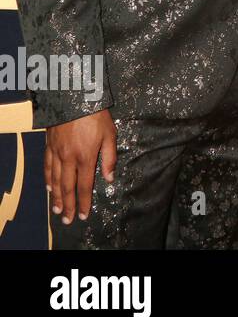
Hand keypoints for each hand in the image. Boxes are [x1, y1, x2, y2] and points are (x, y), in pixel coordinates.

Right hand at [44, 109, 115, 223]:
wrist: (73, 97)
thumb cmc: (95, 115)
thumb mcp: (110, 134)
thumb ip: (109, 158)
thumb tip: (109, 178)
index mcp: (85, 157)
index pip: (84, 186)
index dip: (84, 202)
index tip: (83, 215)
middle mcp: (68, 158)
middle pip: (67, 187)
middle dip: (68, 205)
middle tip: (67, 219)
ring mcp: (56, 152)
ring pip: (55, 180)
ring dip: (56, 197)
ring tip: (58, 209)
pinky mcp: (49, 145)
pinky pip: (47, 166)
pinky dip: (48, 179)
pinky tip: (49, 187)